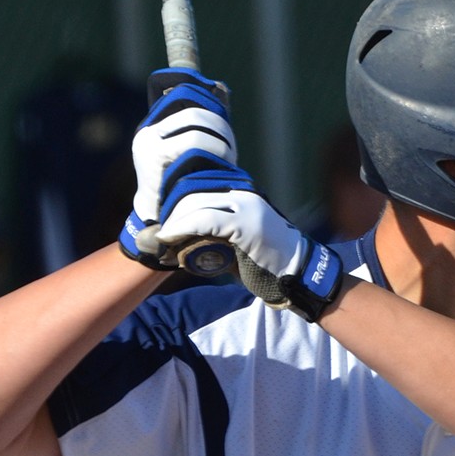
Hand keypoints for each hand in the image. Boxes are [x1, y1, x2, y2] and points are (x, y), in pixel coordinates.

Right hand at [119, 68, 238, 269]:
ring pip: (196, 125)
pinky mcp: (154, 157)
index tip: (225, 121)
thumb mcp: (193, 154)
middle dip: (220, 126)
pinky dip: (215, 151)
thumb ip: (201, 127)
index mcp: (155, 125)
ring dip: (221, 141)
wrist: (163, 222)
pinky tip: (223, 166)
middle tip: (231, 148)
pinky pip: (193, 143)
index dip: (210, 101)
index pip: (184, 93)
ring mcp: (148, 142)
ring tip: (229, 159)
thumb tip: (221, 88)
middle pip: (194, 108)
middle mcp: (148, 130)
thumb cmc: (184, 188)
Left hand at [158, 178, 343, 321]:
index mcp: (241, 191)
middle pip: (191, 188)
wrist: (299, 275)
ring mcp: (246, 205)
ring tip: (159, 237)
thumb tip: (177, 237)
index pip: (198, 181)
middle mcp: (243, 192)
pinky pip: (203, 220)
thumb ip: (211, 232)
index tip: (159, 216)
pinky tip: (168, 238)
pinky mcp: (245, 223)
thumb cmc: (266, 262)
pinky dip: (181, 228)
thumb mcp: (236, 239)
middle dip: (169, 208)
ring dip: (171, 220)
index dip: (174, 196)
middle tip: (154, 229)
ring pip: (193, 202)